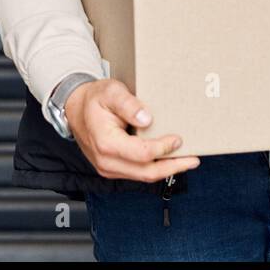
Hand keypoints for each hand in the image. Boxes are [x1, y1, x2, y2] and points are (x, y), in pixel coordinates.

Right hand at [65, 77, 200, 181]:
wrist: (76, 108)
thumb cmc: (94, 99)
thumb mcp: (111, 92)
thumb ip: (128, 104)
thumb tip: (146, 118)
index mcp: (106, 143)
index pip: (142, 154)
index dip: (163, 149)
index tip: (178, 139)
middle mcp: (106, 161)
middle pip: (146, 173)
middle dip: (173, 167)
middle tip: (193, 159)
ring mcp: (108, 168)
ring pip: (143, 176)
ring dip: (166, 170)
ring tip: (186, 161)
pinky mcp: (112, 169)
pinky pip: (136, 173)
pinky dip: (154, 168)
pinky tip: (168, 160)